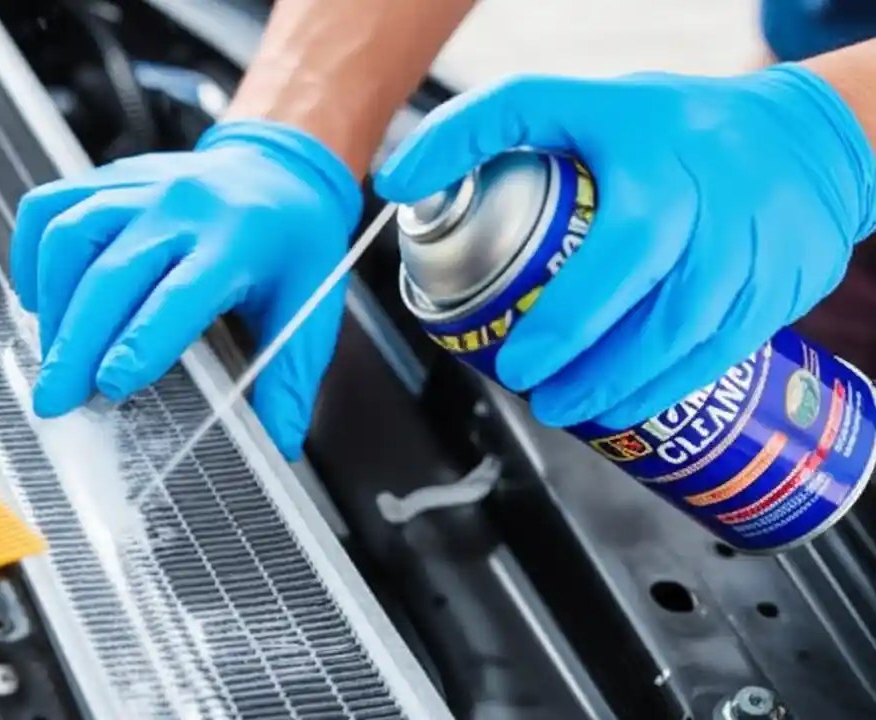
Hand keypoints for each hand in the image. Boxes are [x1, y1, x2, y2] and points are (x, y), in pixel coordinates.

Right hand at [11, 120, 361, 458]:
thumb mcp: (312, 307)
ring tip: (53, 355)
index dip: (139, 342)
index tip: (109, 387)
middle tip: (54, 399)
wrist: (282, 163)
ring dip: (52, 301)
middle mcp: (183, 208)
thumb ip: (290, 378)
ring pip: (71, 234)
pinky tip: (35, 296)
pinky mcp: (112, 179)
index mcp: (237, 242)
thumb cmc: (297, 244)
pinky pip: (52, 204)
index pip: (177, 296)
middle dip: (75, 343)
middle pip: (110, 274)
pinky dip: (31, 252)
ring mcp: (142, 187)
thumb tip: (281, 444)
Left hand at [375, 64, 875, 428]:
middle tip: (536, 393)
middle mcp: (717, 206)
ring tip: (570, 408)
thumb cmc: (668, 128)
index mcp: (657, 160)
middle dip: (591, 366)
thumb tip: (400, 183)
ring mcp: (760, 249)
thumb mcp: (574, 102)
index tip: (514, 361)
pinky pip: (729, 351)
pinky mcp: (788, 285)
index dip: (563, 320)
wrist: (801, 137)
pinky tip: (631, 405)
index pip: (610, 250)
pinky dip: (676, 386)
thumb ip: (482, 129)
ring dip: (628, 386)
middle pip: (657, 310)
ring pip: (694, 339)